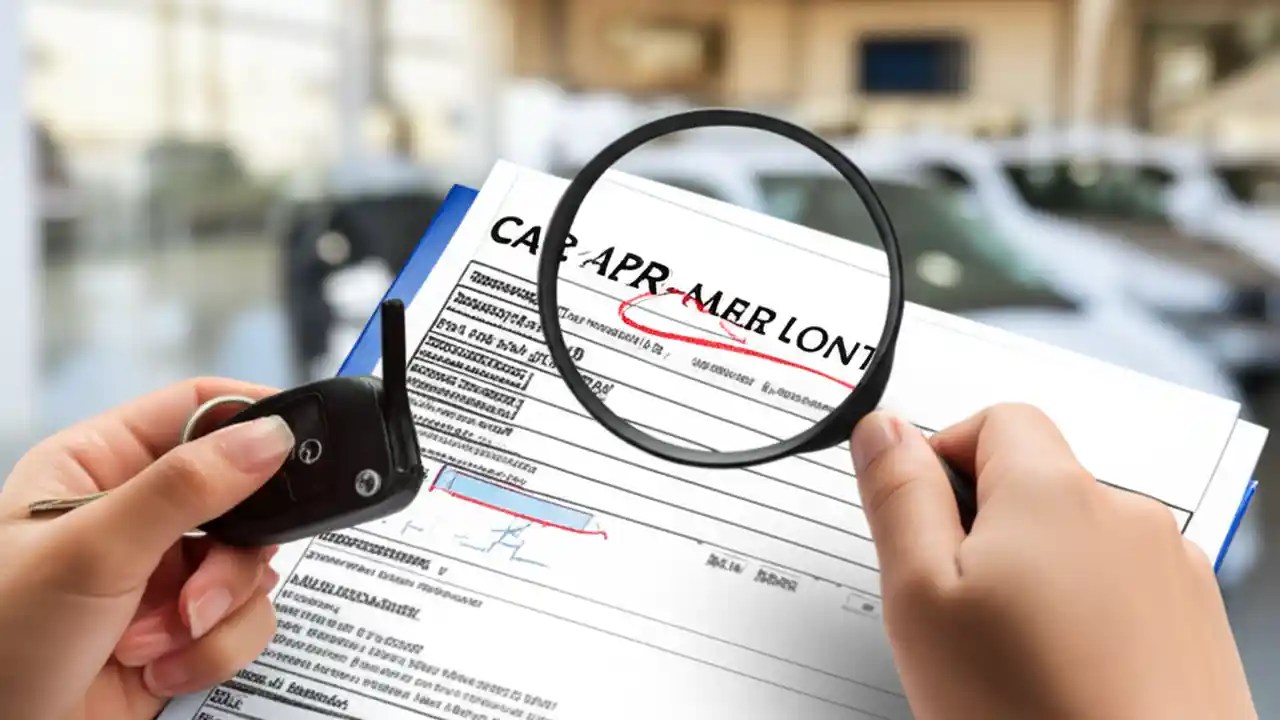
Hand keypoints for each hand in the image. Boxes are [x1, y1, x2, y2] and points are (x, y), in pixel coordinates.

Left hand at [0, 378, 293, 719]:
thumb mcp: (93, 552)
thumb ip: (184, 488)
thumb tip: (268, 435)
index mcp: (98, 465)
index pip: (195, 410)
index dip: (250, 417)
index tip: (298, 439)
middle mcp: (136, 514)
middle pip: (244, 494)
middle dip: (233, 550)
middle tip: (204, 580)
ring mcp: (163, 575)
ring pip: (251, 565)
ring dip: (215, 610)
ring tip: (157, 638)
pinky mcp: (184, 631)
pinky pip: (245, 622)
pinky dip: (212, 651)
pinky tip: (157, 668)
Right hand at [850, 404, 1255, 718]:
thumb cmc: (1026, 717)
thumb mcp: (922, 598)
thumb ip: (900, 496)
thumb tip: (883, 429)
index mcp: (1055, 493)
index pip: (994, 420)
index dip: (943, 461)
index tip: (921, 525)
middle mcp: (1126, 516)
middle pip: (1035, 484)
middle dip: (985, 531)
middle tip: (957, 611)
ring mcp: (1170, 571)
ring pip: (1075, 542)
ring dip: (1035, 578)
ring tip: (1011, 659)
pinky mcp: (1194, 624)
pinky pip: (1119, 591)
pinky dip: (1084, 617)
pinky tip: (1060, 676)